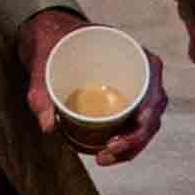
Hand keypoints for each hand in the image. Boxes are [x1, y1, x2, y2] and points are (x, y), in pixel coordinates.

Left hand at [19, 8, 166, 166]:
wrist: (51, 36)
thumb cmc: (54, 39)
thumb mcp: (43, 58)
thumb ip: (41, 89)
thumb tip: (46, 125)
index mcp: (135, 56)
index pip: (154, 91)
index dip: (146, 117)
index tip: (125, 133)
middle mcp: (141, 75)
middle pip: (152, 117)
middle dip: (134, 141)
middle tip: (105, 153)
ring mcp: (134, 92)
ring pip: (144, 128)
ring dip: (128, 148)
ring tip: (102, 157)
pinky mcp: (123, 104)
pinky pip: (131, 128)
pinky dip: (122, 145)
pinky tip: (103, 153)